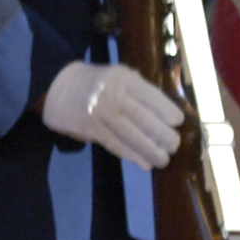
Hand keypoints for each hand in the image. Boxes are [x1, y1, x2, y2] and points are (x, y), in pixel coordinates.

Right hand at [41, 61, 184, 169]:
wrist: (59, 87)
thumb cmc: (99, 83)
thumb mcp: (120, 76)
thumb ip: (140, 91)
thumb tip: (167, 116)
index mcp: (123, 78)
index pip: (149, 96)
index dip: (166, 111)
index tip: (179, 122)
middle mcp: (112, 95)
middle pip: (142, 118)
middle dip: (162, 135)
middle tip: (175, 145)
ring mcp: (100, 114)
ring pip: (130, 136)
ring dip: (149, 151)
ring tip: (164, 160)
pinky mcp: (92, 130)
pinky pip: (116, 145)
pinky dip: (132, 156)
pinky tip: (144, 163)